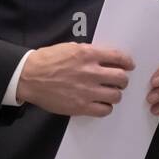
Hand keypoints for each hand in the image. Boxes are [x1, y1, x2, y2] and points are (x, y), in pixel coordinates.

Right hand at [15, 42, 133, 117]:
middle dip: (123, 79)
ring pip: (116, 96)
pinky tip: (100, 103)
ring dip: (115, 94)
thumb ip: (89, 53)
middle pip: (121, 78)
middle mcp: (90, 72)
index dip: (127, 62)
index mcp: (88, 54)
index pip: (119, 58)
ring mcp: (86, 91)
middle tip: (118, 81)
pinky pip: (104, 110)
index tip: (129, 65)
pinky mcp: (80, 106)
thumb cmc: (47, 60)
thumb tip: (105, 59)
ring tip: (108, 93)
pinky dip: (106, 107)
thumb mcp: (71, 47)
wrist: (29, 76)